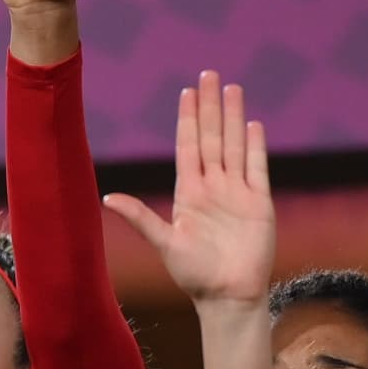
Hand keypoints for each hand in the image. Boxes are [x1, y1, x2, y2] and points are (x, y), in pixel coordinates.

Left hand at [103, 73, 271, 308]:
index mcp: (188, 194)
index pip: (188, 147)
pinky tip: (253, 124)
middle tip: (209, 74)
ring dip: (234, 117)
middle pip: (212, 137)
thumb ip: (140, 218)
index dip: (188, 119)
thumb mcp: (164, 243)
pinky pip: (257, 167)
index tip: (186, 92)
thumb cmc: (193, 274)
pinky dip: (256, 146)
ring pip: (235, 145)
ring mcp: (236, 192)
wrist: (227, 294)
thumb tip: (108, 198)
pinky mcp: (259, 202)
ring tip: (232, 88)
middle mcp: (212, 187)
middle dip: (211, 106)